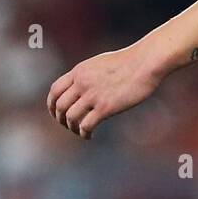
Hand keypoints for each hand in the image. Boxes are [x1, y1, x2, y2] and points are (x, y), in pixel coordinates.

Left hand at [46, 43, 162, 139]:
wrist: (145, 62)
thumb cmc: (129, 62)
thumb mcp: (100, 64)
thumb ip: (88, 75)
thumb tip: (82, 86)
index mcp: (79, 71)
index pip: (55, 90)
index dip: (51, 105)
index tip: (56, 114)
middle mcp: (82, 82)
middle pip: (60, 106)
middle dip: (61, 120)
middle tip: (69, 126)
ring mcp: (93, 95)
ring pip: (70, 118)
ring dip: (73, 128)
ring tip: (81, 132)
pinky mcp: (105, 107)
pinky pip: (86, 126)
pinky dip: (85, 134)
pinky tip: (90, 136)